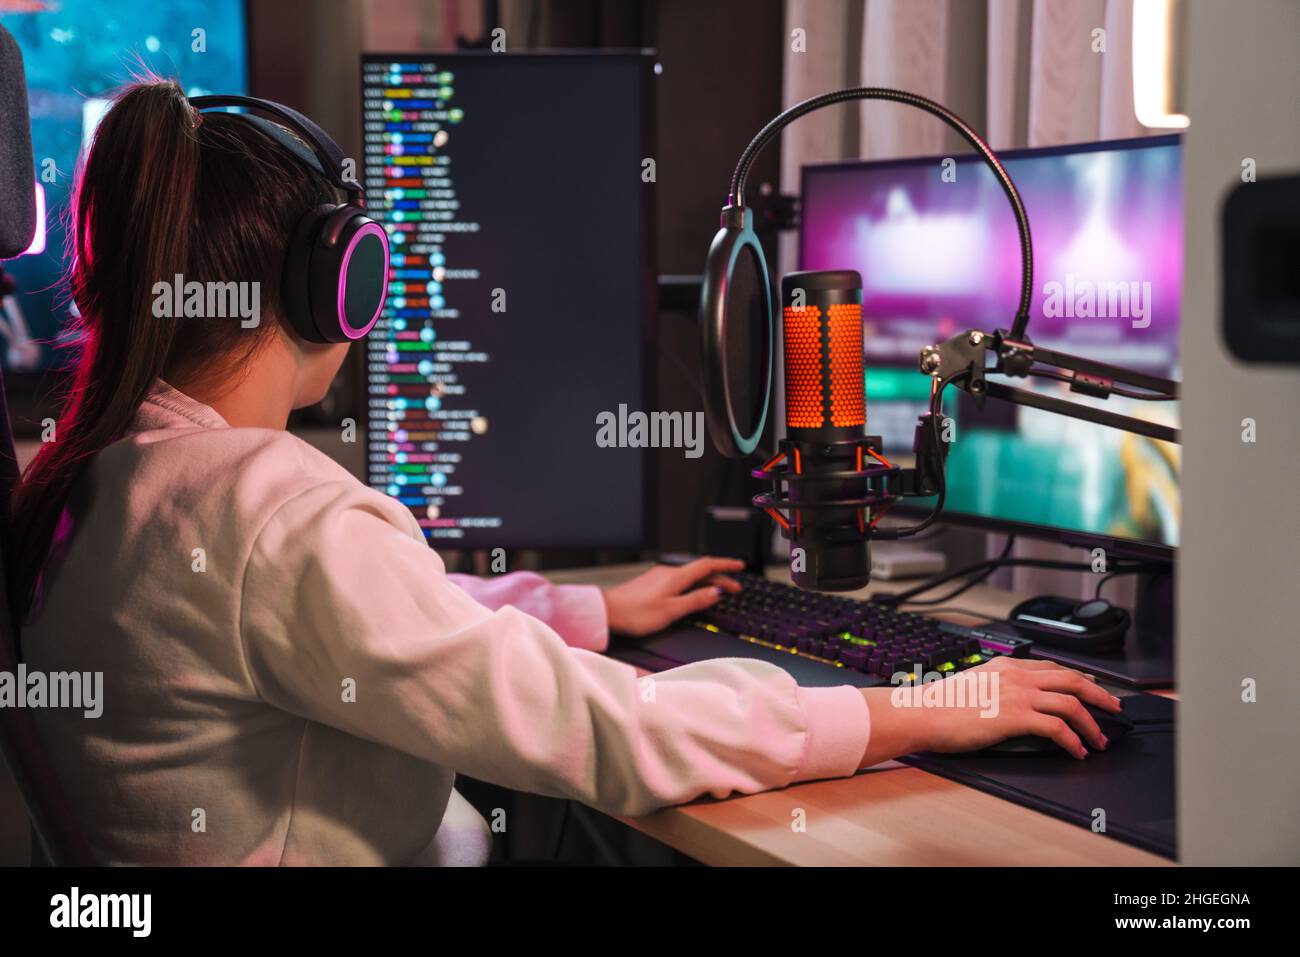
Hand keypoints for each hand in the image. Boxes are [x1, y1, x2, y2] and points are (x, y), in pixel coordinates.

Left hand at [603, 557, 743, 636]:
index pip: (708, 565)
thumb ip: (695, 600)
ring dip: (706, 582)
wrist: (608, 611)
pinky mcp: (653, 583)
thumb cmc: (636, 613)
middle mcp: (669, 572)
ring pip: (690, 576)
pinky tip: (693, 594)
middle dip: (720, 578)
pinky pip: (680, 580)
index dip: (726, 565)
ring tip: (718, 592)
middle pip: (700, 571)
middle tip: (735, 587)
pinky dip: (693, 585)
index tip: (740, 566)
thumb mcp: (671, 610)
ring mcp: (660, 577)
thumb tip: (716, 592)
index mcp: (676, 576)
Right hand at [859, 657, 1122, 764]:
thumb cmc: (939, 705)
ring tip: (1099, 739)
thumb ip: (997, 688)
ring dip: (1091, 723)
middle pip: (1072, 679)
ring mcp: (1017, 694)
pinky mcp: (1015, 717)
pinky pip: (1057, 727)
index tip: (1092, 689)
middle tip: (1113, 708)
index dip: (1079, 679)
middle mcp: (1016, 675)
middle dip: (1099, 695)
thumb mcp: (973, 686)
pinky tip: (1077, 751)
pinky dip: (1073, 740)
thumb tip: (1013, 705)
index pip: (1053, 668)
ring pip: (1071, 702)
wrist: (922, 712)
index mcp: (1005, 665)